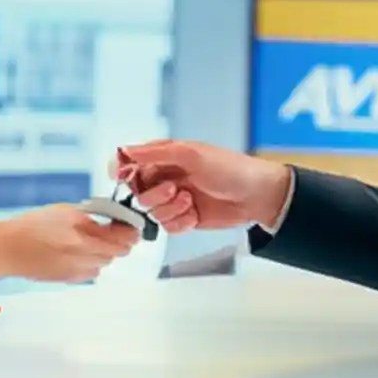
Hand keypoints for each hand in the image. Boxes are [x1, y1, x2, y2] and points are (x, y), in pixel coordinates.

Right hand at [1, 203, 138, 281]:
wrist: (8, 249)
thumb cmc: (32, 226)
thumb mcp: (65, 212)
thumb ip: (91, 219)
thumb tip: (111, 223)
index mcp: (83, 237)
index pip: (121, 239)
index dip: (131, 232)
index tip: (133, 227)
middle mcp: (83, 257)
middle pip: (117, 253)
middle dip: (120, 242)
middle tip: (117, 232)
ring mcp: (76, 271)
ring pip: (105, 263)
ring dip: (105, 253)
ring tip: (92, 241)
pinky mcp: (68, 279)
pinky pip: (91, 272)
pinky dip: (91, 263)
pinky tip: (79, 253)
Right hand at [110, 139, 291, 232]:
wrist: (257, 196)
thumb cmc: (229, 168)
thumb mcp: (192, 154)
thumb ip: (156, 152)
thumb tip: (125, 150)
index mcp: (165, 157)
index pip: (130, 164)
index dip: (123, 172)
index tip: (121, 178)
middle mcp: (166, 178)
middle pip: (138, 192)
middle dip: (154, 195)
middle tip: (175, 190)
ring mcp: (174, 200)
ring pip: (151, 212)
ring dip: (169, 209)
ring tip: (190, 202)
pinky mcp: (184, 219)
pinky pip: (166, 227)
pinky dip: (179, 222)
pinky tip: (195, 215)